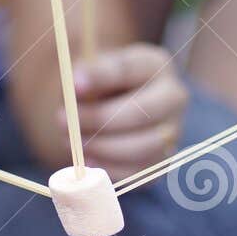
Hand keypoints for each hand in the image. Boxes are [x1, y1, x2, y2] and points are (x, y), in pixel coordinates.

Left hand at [69, 45, 187, 177]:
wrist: (109, 112)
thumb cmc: (98, 88)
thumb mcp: (89, 72)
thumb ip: (83, 77)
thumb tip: (76, 88)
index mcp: (154, 64)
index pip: (130, 68)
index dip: (101, 76)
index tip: (74, 84)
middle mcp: (173, 96)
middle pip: (141, 112)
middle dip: (99, 119)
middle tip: (63, 122)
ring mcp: (172, 131)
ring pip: (142, 146)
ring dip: (102, 147)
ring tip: (74, 143)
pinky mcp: (161, 161)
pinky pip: (138, 171)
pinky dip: (110, 168)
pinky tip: (88, 160)